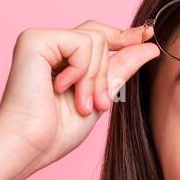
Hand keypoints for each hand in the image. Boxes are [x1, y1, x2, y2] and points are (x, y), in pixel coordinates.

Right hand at [0, 21, 159, 167]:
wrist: (30, 145)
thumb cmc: (55, 131)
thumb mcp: (99, 96)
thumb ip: (120, 70)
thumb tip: (149, 46)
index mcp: (62, 57)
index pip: (98, 36)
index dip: (124, 35)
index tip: (149, 34)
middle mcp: (50, 44)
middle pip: (100, 36)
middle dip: (105, 74)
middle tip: (97, 105)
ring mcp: (41, 39)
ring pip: (95, 40)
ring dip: (93, 78)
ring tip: (79, 103)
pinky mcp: (34, 39)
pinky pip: (81, 43)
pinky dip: (80, 71)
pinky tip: (60, 88)